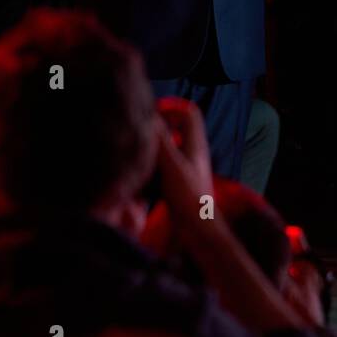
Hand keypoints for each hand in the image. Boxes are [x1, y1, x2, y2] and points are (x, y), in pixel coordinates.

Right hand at [154, 97, 213, 229]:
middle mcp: (192, 152)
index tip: (154, 114)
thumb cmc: (189, 197)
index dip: (172, 107)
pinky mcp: (178, 181)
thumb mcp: (172, 166)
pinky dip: (153, 162)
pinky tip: (142, 170)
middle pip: (178, 127)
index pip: (189, 112)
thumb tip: (149, 118)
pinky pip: (164, 163)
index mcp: (195, 144)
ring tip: (139, 148)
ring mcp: (186, 167)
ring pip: (170, 145)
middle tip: (143, 130)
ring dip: (155, 144)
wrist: (197, 229)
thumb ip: (161, 141)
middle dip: (160, 124)